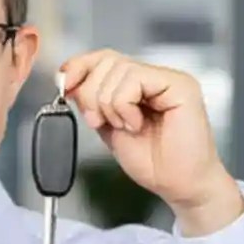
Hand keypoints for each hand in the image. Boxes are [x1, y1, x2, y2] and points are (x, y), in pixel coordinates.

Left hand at [60, 49, 243, 234]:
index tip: (64, 85)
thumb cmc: (152, 162)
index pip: (103, 58)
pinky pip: (135, 79)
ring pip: (119, 68)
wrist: (178, 185)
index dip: (79, 67)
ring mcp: (168, 79)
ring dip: (109, 104)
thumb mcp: (108, 127)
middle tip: (98, 121)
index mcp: (137, 85)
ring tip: (125, 126)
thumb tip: (68, 81)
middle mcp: (154, 77)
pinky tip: (137, 124)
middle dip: (91, 93)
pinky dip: (125, 105)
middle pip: (107, 60)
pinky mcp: (180, 85)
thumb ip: (91, 103)